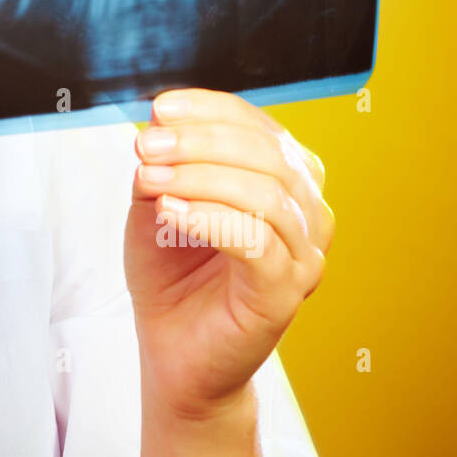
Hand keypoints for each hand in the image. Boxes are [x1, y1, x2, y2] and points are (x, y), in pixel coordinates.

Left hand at [125, 89, 332, 421]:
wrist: (173, 348)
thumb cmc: (172, 272)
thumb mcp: (157, 200)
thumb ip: (163, 163)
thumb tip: (158, 126)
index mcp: (284, 179)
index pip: (257, 126)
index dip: (209, 110)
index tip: (161, 109)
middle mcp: (307, 212)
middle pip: (267, 155)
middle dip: (200, 142)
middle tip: (149, 145)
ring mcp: (303, 254)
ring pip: (265, 195)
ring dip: (200, 177)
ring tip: (151, 179)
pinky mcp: (285, 292)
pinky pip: (257, 243)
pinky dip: (209, 218)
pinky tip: (170, 210)